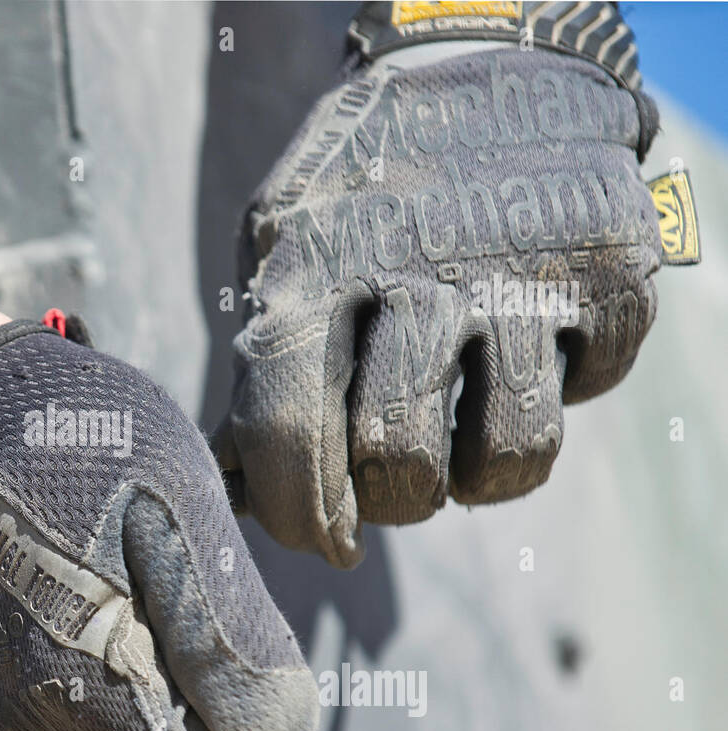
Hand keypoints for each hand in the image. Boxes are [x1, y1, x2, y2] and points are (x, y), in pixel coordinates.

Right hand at [0, 322, 317, 730]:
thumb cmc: (76, 443)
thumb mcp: (177, 508)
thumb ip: (227, 633)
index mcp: (83, 687)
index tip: (267, 661)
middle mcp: (39, 719)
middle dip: (217, 709)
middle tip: (215, 603)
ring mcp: (15, 704)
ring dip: (173, 685)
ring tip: (159, 583)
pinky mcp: (5, 682)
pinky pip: (97, 712)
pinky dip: (131, 670)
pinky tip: (125, 592)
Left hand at [217, 42, 661, 567]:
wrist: (477, 62)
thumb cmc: (359, 186)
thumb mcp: (280, 248)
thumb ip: (265, 364)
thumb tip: (250, 495)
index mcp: (310, 267)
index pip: (292, 435)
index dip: (302, 517)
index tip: (321, 540)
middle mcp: (415, 267)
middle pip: (401, 461)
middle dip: (391, 503)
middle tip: (390, 486)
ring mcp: (520, 266)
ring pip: (513, 454)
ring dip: (481, 479)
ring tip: (460, 443)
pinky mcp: (609, 263)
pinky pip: (595, 390)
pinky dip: (565, 391)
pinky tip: (528, 349)